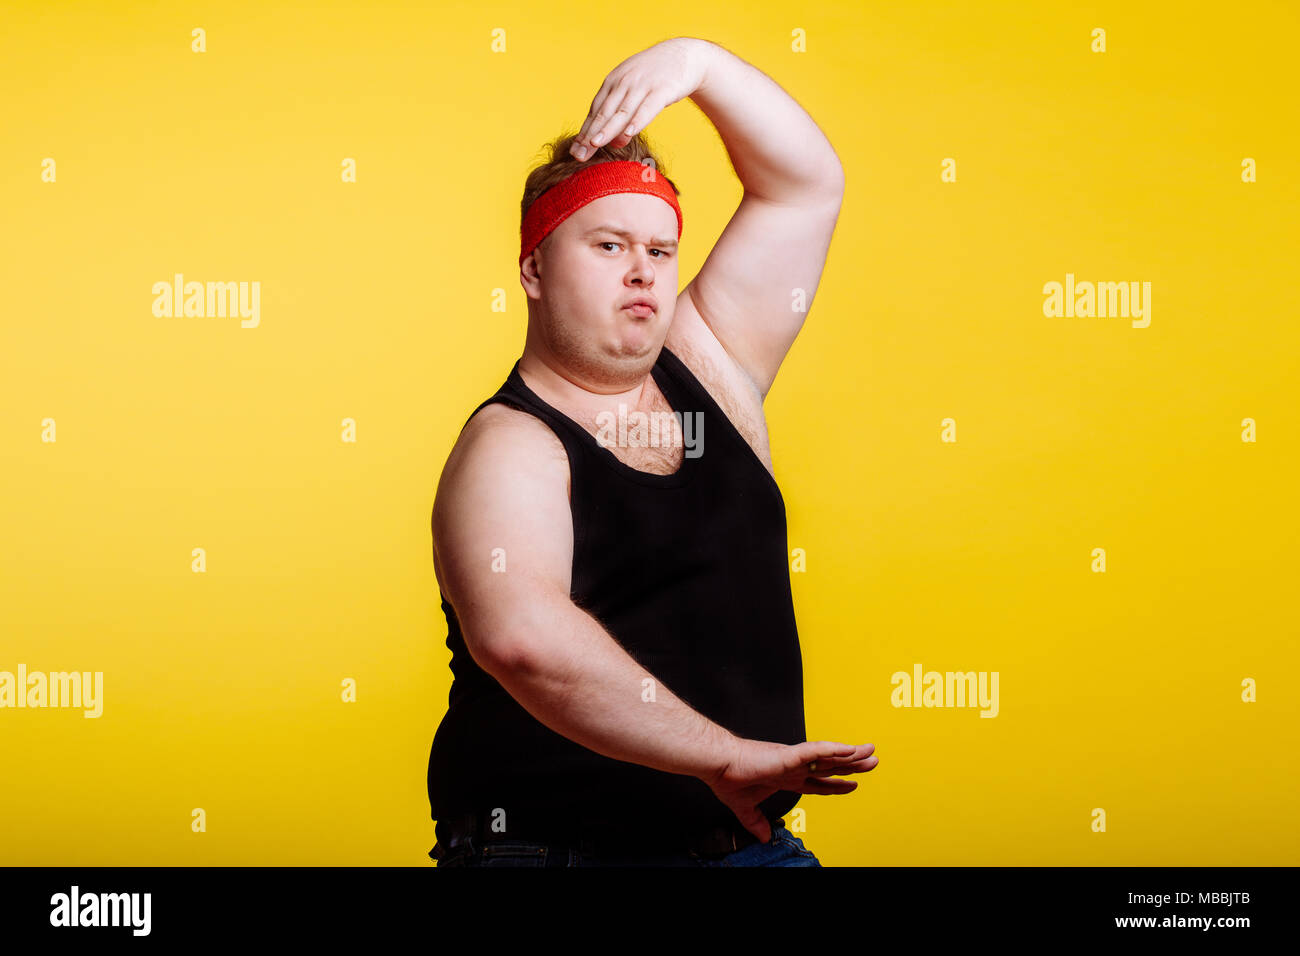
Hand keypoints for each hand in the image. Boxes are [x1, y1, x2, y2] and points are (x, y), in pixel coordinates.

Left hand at [569, 37, 710, 159]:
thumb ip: (622, 116)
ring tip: (595, 144)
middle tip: (579, 154)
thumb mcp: (634, 92)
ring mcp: (643, 85)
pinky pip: (647, 108)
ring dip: (608, 129)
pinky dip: (637, 120)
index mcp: (613, 82)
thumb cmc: (655, 78)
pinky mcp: (662, 90)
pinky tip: (629, 133)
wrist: (684, 55)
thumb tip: (613, 142)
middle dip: (590, 134)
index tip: (575, 151)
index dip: (585, 131)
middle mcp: (624, 82)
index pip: (596, 111)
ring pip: (622, 112)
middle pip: (604, 113)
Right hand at [701, 738, 878, 843]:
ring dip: (851, 755)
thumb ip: (756, 822)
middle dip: (853, 766)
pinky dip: (834, 750)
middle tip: (873, 761)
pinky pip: (816, 751)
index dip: (837, 784)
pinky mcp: (789, 755)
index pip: (819, 781)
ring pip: (829, 756)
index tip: (854, 784)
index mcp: (785, 776)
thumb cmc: (728, 778)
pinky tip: (848, 750)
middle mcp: (793, 766)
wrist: (718, 765)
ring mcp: (793, 759)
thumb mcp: (745, 808)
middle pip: (831, 766)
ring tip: (871, 752)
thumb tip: (763, 837)